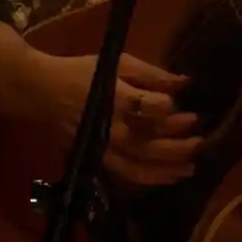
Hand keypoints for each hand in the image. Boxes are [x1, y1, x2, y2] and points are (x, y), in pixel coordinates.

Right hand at [33, 53, 200, 186]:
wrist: (42, 91)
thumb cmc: (83, 72)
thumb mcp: (118, 63)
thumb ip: (152, 74)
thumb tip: (184, 82)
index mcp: (114, 98)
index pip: (146, 108)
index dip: (168, 109)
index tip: (184, 107)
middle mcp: (109, 127)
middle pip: (146, 144)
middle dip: (176, 146)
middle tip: (199, 140)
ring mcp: (102, 147)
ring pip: (137, 166)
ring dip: (167, 169)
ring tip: (191, 168)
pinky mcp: (96, 158)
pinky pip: (125, 174)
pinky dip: (149, 178)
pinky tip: (169, 176)